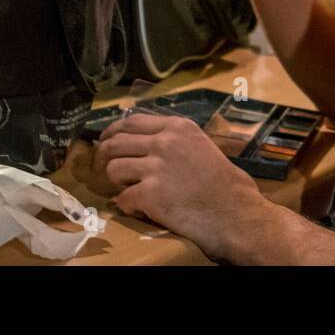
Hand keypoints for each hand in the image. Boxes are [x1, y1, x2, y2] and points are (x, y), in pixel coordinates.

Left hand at [93, 113, 265, 260]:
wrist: (234, 213)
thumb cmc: (226, 184)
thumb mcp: (202, 146)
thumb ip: (175, 140)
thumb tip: (148, 142)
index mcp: (178, 127)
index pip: (132, 121)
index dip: (113, 131)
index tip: (106, 140)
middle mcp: (164, 142)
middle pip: (116, 142)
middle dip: (102, 155)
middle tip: (100, 166)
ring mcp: (156, 167)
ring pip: (114, 168)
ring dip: (116, 181)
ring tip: (128, 188)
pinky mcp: (150, 194)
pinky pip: (123, 197)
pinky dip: (127, 204)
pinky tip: (138, 208)